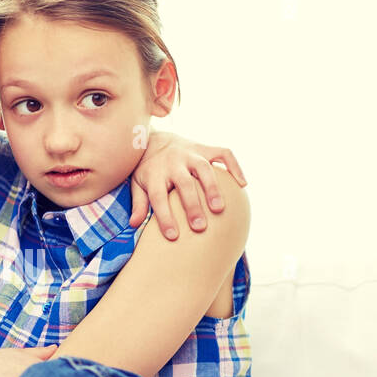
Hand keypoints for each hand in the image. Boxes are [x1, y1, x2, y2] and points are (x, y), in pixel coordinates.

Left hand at [132, 133, 247, 238]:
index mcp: (155, 173)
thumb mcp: (138, 184)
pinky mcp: (205, 148)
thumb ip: (139, 203)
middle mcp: (173, 162)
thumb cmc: (147, 169)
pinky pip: (223, 154)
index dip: (165, 217)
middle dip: (192, 205)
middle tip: (199, 227)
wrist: (154, 139)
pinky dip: (234, 166)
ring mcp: (190, 153)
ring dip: (213, 188)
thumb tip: (134, 224)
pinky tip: (242, 184)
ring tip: (219, 209)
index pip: (158, 197)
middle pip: (184, 183)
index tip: (173, 237)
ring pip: (204, 168)